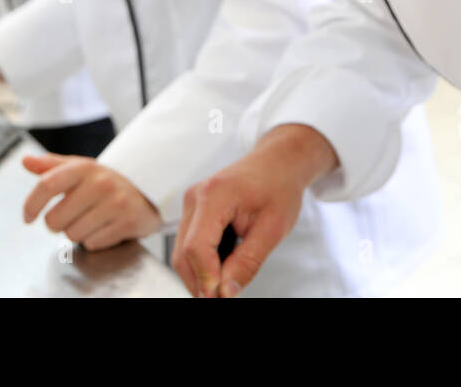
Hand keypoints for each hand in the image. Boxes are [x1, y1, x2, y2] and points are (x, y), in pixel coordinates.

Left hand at [22, 155, 160, 249]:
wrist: (145, 192)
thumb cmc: (103, 182)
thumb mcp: (79, 169)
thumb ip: (50, 167)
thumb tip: (25, 161)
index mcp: (84, 168)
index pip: (47, 185)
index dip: (31, 204)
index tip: (27, 218)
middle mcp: (100, 183)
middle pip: (55, 219)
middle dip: (58, 224)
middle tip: (71, 216)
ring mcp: (116, 202)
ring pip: (73, 235)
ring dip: (77, 233)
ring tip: (91, 220)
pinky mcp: (128, 222)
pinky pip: (93, 244)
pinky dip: (94, 240)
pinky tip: (104, 227)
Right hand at [172, 124, 337, 297]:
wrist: (278, 162)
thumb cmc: (278, 188)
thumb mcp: (272, 230)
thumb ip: (247, 263)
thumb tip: (225, 293)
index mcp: (214, 196)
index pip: (197, 247)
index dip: (206, 279)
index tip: (221, 298)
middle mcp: (195, 197)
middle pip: (183, 254)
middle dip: (200, 282)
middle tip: (224, 298)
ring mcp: (192, 202)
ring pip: (182, 252)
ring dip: (201, 274)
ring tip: (228, 282)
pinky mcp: (194, 209)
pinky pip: (189, 243)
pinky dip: (203, 262)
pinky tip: (224, 266)